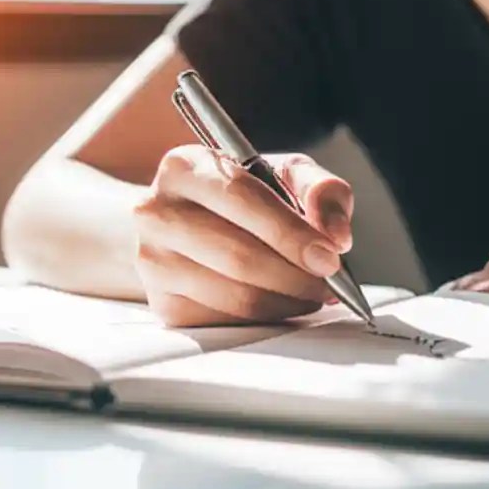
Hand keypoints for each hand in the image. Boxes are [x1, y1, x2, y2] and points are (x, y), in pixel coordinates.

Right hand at [133, 146, 353, 326]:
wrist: (180, 224)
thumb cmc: (236, 198)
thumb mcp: (279, 175)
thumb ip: (318, 190)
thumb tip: (336, 235)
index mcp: (184, 167)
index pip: (240, 198)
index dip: (290, 232)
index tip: (330, 256)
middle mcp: (155, 211)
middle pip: (238, 255)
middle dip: (296, 275)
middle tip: (328, 284)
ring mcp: (152, 261)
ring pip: (235, 295)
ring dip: (286, 301)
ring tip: (309, 293)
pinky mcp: (161, 303)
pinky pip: (225, 322)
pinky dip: (264, 318)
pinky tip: (277, 301)